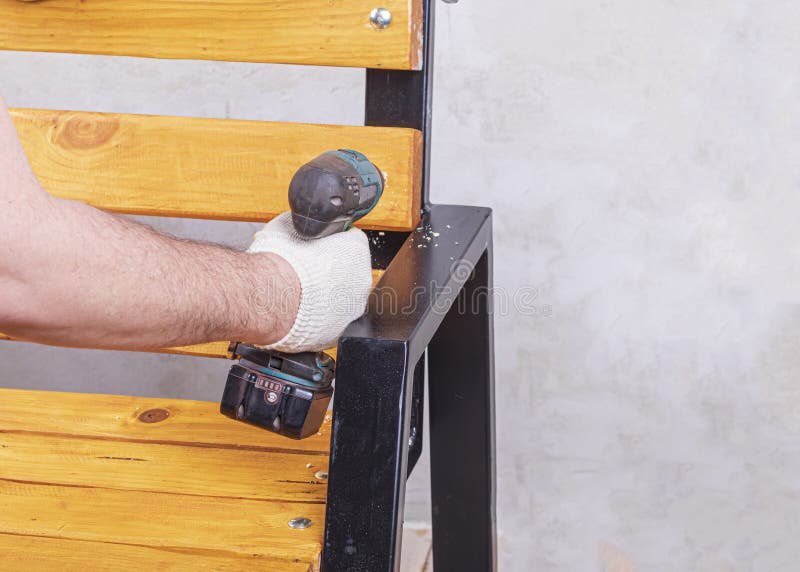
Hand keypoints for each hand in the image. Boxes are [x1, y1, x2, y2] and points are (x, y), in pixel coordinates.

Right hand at [247, 212, 372, 352]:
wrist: (271, 296)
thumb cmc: (281, 262)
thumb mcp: (289, 226)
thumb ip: (305, 227)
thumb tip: (300, 225)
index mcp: (356, 247)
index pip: (349, 240)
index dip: (329, 243)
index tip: (316, 248)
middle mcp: (361, 278)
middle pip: (348, 271)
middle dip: (329, 271)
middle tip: (305, 271)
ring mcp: (352, 307)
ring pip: (340, 298)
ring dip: (325, 295)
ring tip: (300, 292)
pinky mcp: (338, 330)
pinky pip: (329, 320)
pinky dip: (317, 316)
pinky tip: (299, 310)